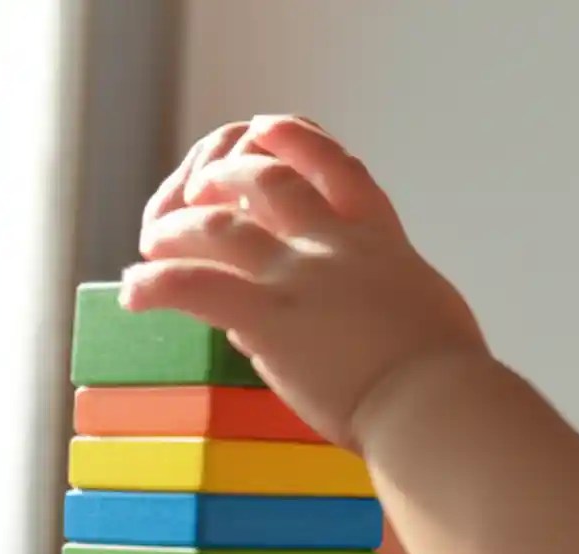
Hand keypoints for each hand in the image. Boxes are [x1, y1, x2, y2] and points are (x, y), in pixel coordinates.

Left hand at [121, 115, 489, 450]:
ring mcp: (298, 278)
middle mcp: (335, 246)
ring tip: (153, 239)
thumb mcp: (426, 314)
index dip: (300, 142)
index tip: (267, 128)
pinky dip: (155, 284)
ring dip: (178, 228)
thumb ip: (382, 299)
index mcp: (382, 242)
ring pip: (220, 228)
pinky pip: (194, 287)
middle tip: (199, 186)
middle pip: (269, 182)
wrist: (434, 400)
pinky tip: (132, 292)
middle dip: (226, 176)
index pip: (339, 171)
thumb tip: (334, 316)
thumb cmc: (446, 373)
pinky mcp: (267, 318)